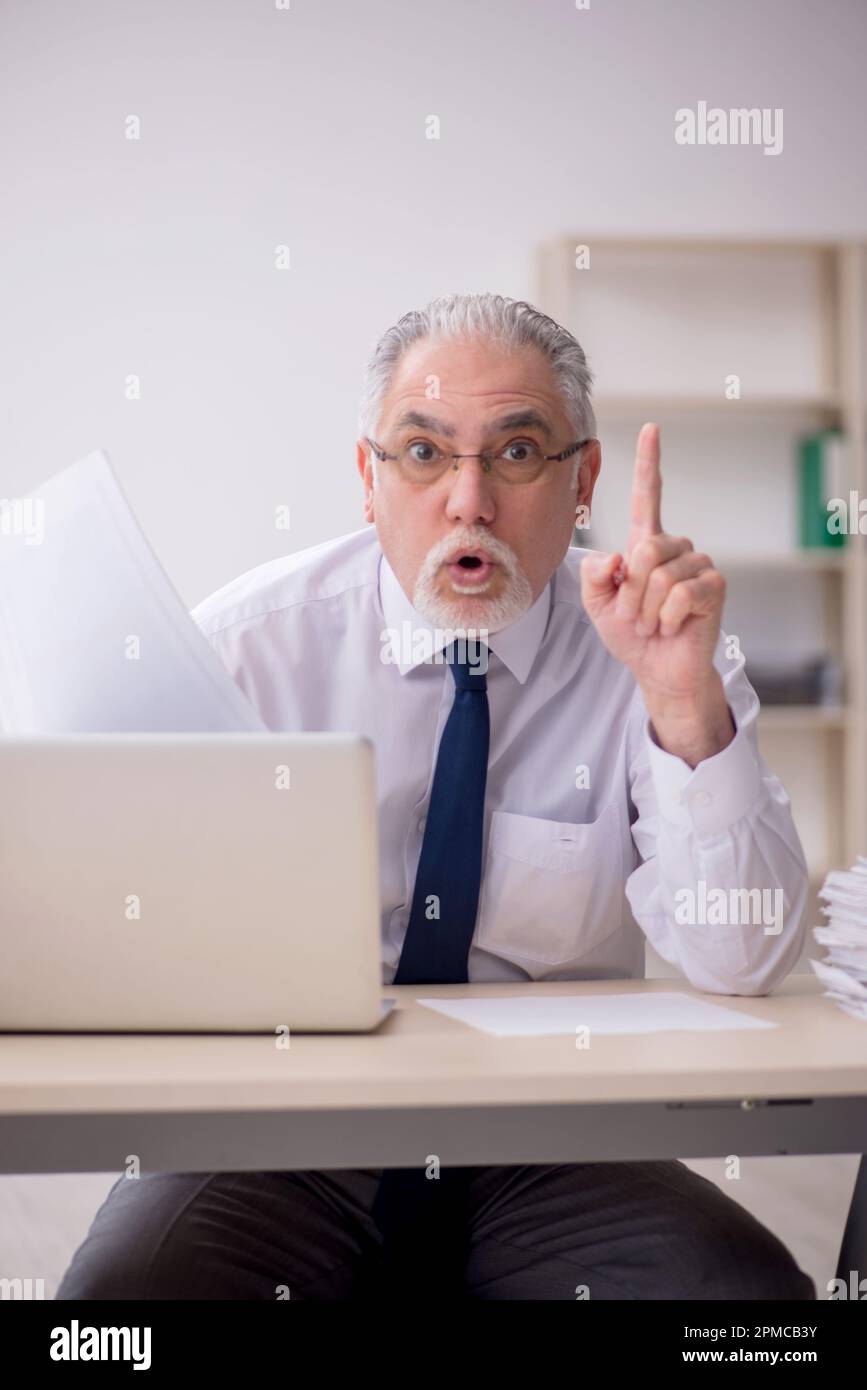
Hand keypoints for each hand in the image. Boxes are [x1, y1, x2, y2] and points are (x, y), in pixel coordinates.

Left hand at [580, 423, 732, 765]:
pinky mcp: (714, 586)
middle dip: (631, 594)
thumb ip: (594, 575)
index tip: (651, 428)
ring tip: (654, 623)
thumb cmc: (631, 634)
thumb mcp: (596, 604)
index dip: (649, 463)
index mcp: (646, 544)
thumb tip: (619, 556)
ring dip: (646, 611)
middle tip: (636, 616)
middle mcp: (675, 548)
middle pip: (645, 551)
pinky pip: (679, 595)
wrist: (658, 669)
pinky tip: (673, 627)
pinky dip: (665, 619)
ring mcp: (698, 565)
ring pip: (660, 576)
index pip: (649, 496)